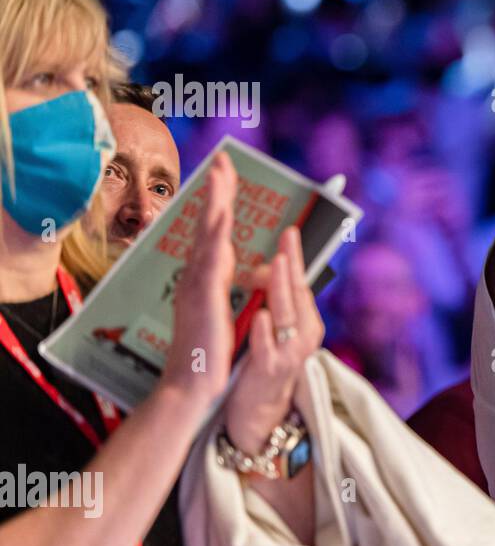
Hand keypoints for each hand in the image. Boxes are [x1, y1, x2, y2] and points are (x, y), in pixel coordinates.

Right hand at [161, 153, 236, 403]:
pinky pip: (210, 259)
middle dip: (216, 191)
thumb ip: (234, 289)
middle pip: (208, 225)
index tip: (225, 177)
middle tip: (223, 159)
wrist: (192, 386)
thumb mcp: (227, 313)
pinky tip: (223, 213)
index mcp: (204, 280)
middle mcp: (196, 277)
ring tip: (222, 171)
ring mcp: (196, 285)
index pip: (214, 234)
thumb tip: (250, 270)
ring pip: (208, 234)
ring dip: (216, 200)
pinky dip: (216, 234)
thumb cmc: (211, 355)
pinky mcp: (202, 297)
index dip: (219, 204)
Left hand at [223, 226, 324, 456]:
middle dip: (292, 265)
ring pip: (287, 317)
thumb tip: (267, 267)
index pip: (300, 283)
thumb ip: (274, 300)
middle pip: (298, 295)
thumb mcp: (274, 328)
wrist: (257, 411)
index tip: (289, 232)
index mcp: (303, 321)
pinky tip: (259, 316)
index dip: (294, 257)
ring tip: (275, 266)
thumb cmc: (262, 363)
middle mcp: (302, 335)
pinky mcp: (269, 371)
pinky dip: (265, 332)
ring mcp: (288, 354)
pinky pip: (268, 348)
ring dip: (282, 290)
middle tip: (286, 238)